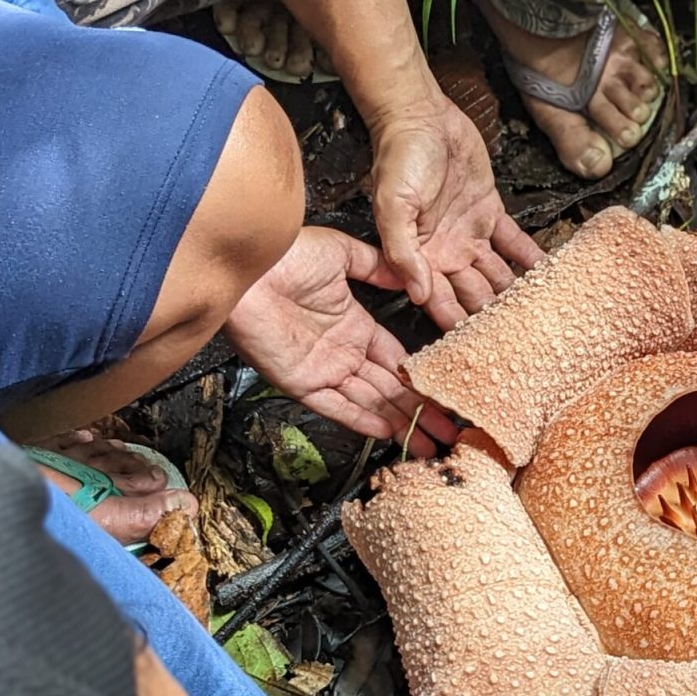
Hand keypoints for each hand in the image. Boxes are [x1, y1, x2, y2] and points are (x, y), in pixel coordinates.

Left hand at [225, 224, 456, 452]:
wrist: (249, 269)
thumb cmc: (286, 256)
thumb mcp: (340, 253)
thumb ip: (375, 268)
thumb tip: (408, 274)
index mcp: (354, 325)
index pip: (395, 358)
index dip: (419, 376)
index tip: (444, 390)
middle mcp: (342, 352)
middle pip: (388, 388)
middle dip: (418, 411)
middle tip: (447, 431)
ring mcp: (323, 370)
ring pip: (369, 403)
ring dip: (398, 423)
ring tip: (428, 442)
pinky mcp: (301, 383)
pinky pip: (336, 407)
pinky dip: (360, 420)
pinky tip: (387, 432)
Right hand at [369, 95, 543, 329]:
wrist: (419, 115)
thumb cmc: (398, 157)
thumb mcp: (392, 206)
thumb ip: (402, 250)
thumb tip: (416, 293)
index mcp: (420, 257)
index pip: (440, 302)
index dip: (457, 328)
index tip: (479, 355)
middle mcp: (446, 253)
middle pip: (474, 296)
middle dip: (494, 322)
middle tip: (524, 345)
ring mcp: (469, 235)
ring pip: (498, 275)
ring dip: (517, 296)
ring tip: (544, 319)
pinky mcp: (490, 213)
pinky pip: (515, 244)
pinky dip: (532, 260)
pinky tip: (551, 278)